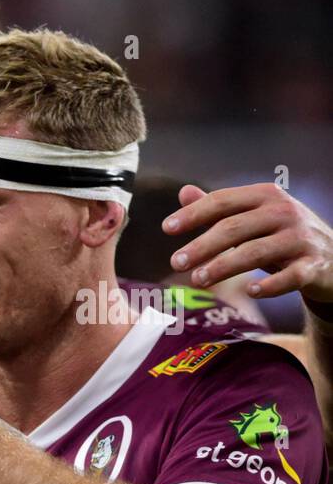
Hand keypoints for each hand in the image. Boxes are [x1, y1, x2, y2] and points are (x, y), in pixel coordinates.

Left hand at [165, 182, 332, 318]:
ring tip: (198, 280)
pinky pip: (291, 275)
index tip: (167, 228)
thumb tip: (184, 192)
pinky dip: (271, 284)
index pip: (223, 201)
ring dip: (224, 266)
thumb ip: (220, 208)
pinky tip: (250, 291)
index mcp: (265, 196)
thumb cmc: (281, 234)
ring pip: (256, 252)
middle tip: (175, 263)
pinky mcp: (314, 265)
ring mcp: (301, 238)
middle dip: (202, 245)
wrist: (332, 255)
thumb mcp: (253, 217)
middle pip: (235, 227)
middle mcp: (284, 212)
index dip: (194, 213)